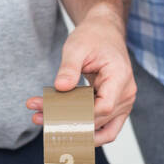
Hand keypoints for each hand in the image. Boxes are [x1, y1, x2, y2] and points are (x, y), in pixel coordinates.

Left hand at [27, 5, 135, 145]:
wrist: (104, 32)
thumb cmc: (93, 37)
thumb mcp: (76, 47)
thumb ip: (69, 68)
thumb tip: (61, 87)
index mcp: (119, 77)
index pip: (104, 107)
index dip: (80, 114)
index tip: (54, 114)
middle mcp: (126, 94)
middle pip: (99, 120)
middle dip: (68, 121)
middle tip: (38, 117)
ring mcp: (123, 102)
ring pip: (103, 130)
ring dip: (77, 131)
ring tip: (47, 125)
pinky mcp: (116, 106)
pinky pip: (105, 127)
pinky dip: (85, 128)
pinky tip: (63, 125)